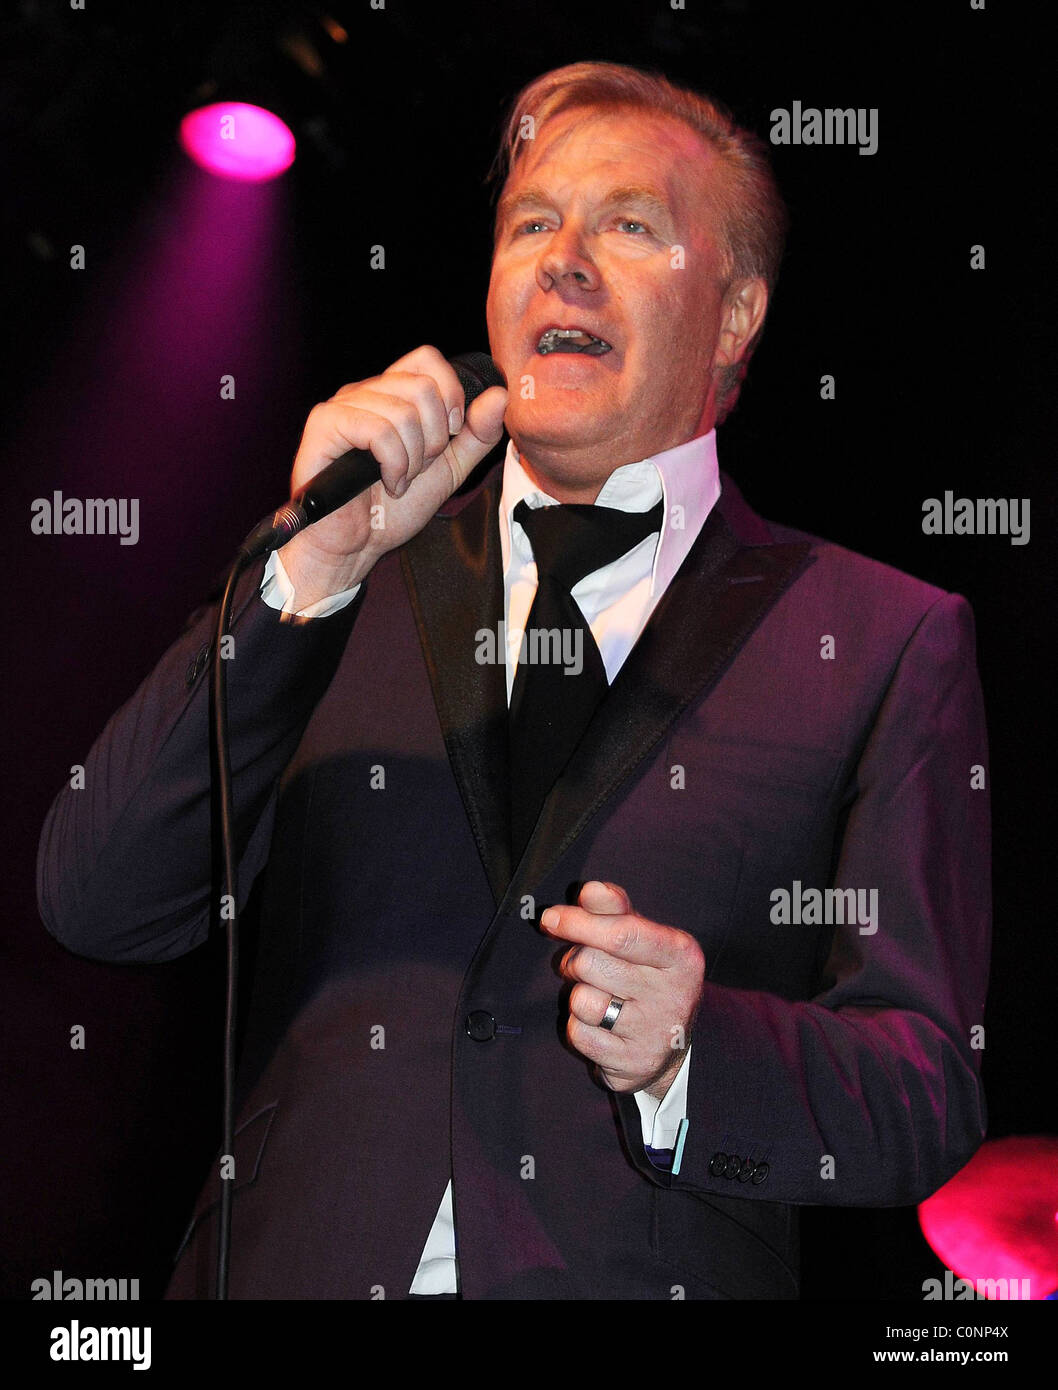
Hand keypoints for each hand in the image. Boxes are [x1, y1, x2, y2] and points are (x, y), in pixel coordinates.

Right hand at [278, 344, 507, 606]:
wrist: (355, 547)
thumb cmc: (393, 510)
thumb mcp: (450, 470)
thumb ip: (477, 434)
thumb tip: (499, 395)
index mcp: (391, 394)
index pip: (428, 358)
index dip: (451, 393)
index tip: (451, 435)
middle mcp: (365, 392)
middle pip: (422, 385)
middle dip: (435, 437)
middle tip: (420, 467)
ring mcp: (342, 405)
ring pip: (402, 411)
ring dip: (413, 458)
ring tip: (399, 480)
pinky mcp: (324, 425)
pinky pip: (377, 429)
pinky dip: (393, 463)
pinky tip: (387, 483)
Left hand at [541, 881, 704, 1098]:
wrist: (671, 1045)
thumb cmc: (647, 977)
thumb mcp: (642, 936)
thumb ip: (614, 909)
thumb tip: (590, 890)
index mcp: (681, 954)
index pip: (622, 933)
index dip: (578, 922)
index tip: (551, 918)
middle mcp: (674, 994)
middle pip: (591, 963)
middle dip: (573, 960)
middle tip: (580, 965)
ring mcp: (654, 1032)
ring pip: (581, 1000)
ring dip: (577, 995)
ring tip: (596, 996)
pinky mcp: (633, 1063)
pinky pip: (579, 1034)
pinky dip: (579, 1027)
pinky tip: (599, 1025)